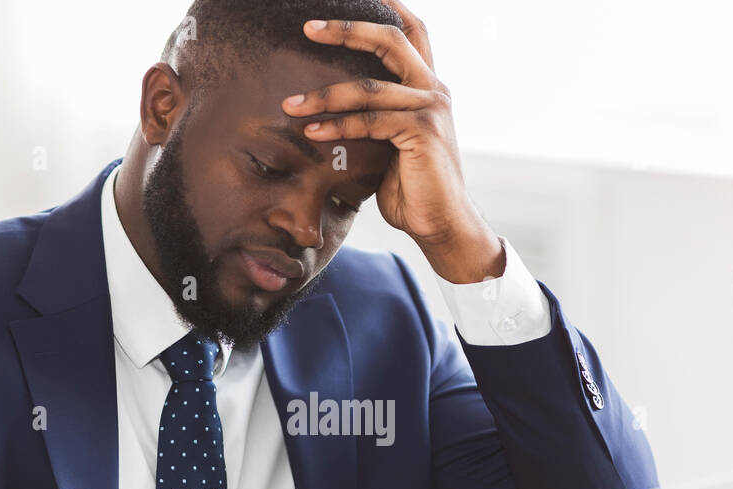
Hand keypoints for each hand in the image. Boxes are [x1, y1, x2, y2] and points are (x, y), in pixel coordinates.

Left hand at [283, 0, 503, 283]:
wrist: (441, 223)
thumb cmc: (412, 187)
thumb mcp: (390, 143)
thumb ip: (373, 117)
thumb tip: (331, 108)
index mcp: (428, 86)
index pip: (410, 32)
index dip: (390, 6)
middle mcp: (433, 89)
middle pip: (391, 40)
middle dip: (347, 29)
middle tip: (308, 26)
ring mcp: (431, 108)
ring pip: (369, 87)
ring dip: (324, 94)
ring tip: (290, 103)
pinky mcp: (423, 132)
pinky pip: (371, 121)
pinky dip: (338, 125)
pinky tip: (313, 130)